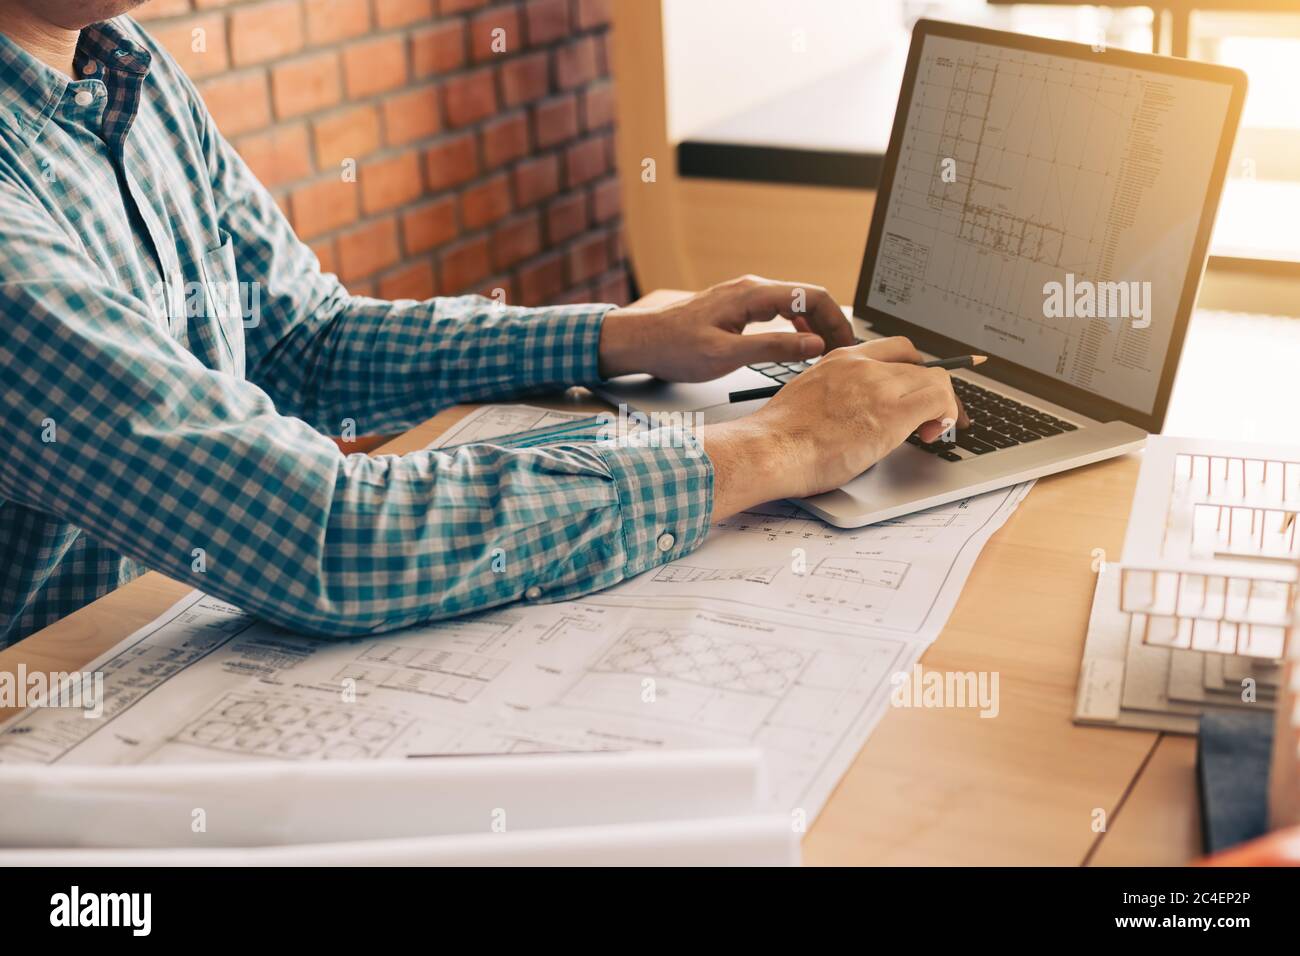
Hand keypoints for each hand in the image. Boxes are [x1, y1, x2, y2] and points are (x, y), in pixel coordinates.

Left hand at [597, 275, 855, 380]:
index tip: (848, 345)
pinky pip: (779, 311)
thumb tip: (814, 345)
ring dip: (815, 326)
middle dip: (831, 324)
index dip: (837, 320)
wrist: (641, 341)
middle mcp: (752, 289)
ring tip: (827, 353)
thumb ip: (772, 348)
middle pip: (808, 298)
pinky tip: (799, 346)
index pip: (812, 297)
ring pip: (794, 304)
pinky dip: (796, 327)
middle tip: (844, 354)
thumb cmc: (674, 348)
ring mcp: (745, 297)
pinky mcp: (738, 308)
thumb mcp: (726, 355)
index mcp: (753, 295)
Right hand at [702, 337, 965, 517]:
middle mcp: (861, 365)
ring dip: (942, 405)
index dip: (912, 371)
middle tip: (935, 416)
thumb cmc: (779, 439)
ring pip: (934, 379)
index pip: (892, 350)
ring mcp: (878, 385)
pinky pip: (940, 400)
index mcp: (839, 360)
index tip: (917, 390)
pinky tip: (934, 434)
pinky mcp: (892, 412)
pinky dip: (948, 415)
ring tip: (935, 429)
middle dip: (931, 389)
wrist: (769, 449)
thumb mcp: (809, 400)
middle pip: (917, 364)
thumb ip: (837, 398)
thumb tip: (853, 418)